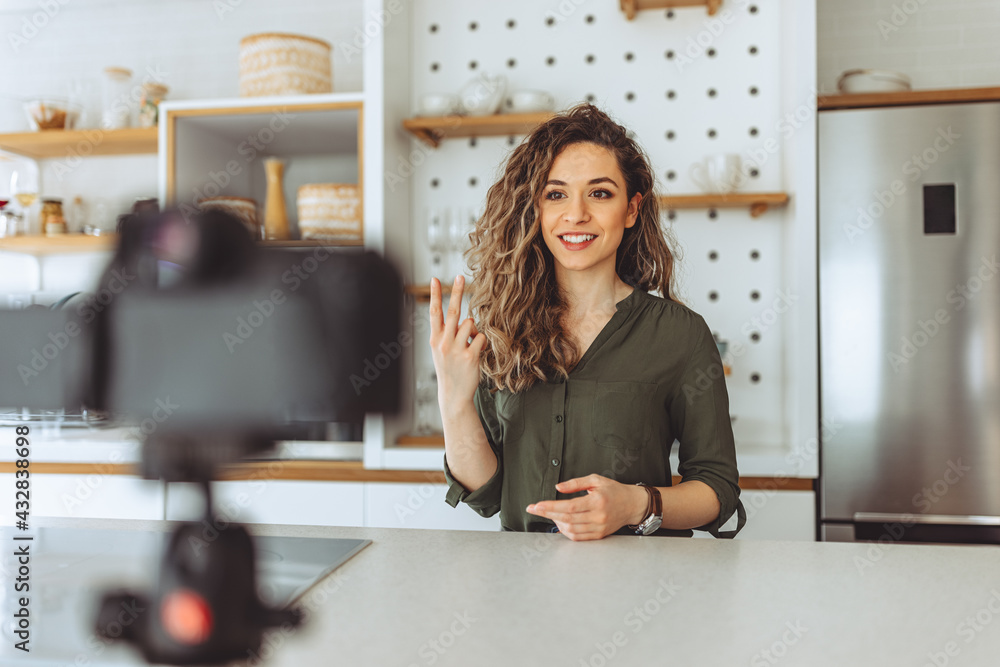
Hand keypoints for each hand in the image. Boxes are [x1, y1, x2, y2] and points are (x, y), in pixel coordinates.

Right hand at [429, 275, 486, 410]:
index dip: (434, 295)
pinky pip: (481, 338)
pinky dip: (482, 342)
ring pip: (470, 323)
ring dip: (474, 330)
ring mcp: (456, 349)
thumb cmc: (449, 370)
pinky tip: (477, 352)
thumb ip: (449, 334)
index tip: (434, 279)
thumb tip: (468, 319)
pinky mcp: (470, 357)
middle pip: (452, 311)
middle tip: (460, 276)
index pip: (434, 312)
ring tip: (470, 344)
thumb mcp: (440, 351)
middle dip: (456, 292)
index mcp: (435, 339)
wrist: (453, 394)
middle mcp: (443, 342)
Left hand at [525, 475, 648, 540]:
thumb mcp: (596, 480)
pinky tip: (560, 523)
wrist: (632, 504)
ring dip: (556, 523)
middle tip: (534, 509)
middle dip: (547, 514)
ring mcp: (599, 528)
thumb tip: (558, 487)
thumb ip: (575, 483)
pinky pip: (578, 537)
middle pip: (567, 519)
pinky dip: (566, 532)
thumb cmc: (614, 491)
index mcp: (597, 501)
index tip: (537, 505)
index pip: (569, 506)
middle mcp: (598, 517)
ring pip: (571, 530)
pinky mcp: (599, 535)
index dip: (551, 507)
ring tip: (549, 514)